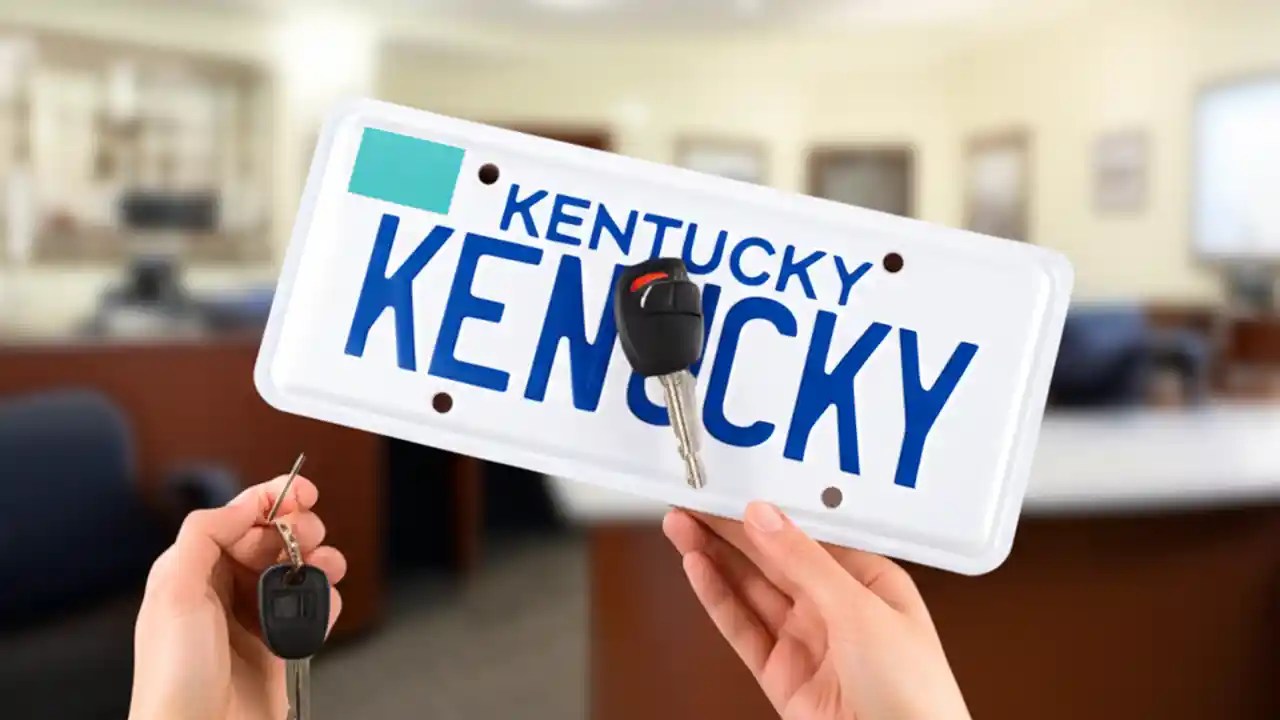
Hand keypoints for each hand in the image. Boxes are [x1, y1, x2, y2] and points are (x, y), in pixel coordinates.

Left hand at [129, 476, 346, 719]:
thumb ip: (204, 535)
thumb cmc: (173, 677)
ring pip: (294, 573)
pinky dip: (323, 602)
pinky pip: (308, 612)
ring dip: (317, 564)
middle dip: (298, 531)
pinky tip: (323, 605)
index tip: (302, 492)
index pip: (236, 519)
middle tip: (312, 536)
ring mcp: (250, 620)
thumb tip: (243, 504)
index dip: (270, 500)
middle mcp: (220, 592)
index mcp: (191, 572)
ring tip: (328, 569)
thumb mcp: (174, 591)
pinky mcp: (276, 648)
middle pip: (271, 542)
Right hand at [663, 502, 969, 719]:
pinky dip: (718, 599)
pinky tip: (697, 569)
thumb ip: (806, 562)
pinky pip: (743, 629)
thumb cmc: (916, 697)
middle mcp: (836, 609)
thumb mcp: (862, 612)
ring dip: (715, 557)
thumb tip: (765, 516)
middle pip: (772, 559)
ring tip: (680, 525)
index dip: (766, 511)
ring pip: (751, 591)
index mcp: (869, 583)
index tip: (732, 487)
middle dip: (730, 529)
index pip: (807, 535)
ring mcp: (807, 643)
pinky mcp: (782, 676)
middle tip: (692, 500)